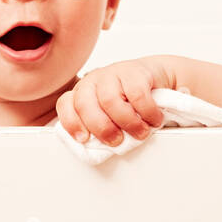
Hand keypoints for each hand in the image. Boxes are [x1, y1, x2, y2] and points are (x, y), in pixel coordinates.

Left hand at [55, 59, 169, 146]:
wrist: (155, 78)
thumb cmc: (130, 101)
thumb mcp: (111, 115)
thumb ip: (101, 127)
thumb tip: (97, 150)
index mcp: (83, 93)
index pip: (66, 104)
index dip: (72, 123)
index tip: (83, 139)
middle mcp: (93, 81)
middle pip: (85, 105)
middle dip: (101, 128)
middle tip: (116, 140)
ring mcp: (112, 73)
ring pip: (110, 101)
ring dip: (128, 123)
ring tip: (141, 132)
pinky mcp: (134, 71)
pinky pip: (137, 95)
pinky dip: (147, 113)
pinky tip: (153, 119)